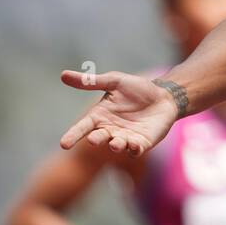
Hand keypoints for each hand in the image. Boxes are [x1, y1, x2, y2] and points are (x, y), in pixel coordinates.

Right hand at [58, 70, 179, 155]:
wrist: (163, 96)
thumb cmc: (136, 89)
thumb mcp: (114, 81)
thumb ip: (90, 82)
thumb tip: (62, 75)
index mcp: (100, 116)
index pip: (83, 127)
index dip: (73, 135)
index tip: (63, 144)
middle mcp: (110, 130)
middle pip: (99, 138)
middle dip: (96, 140)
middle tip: (94, 139)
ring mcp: (125, 138)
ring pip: (117, 146)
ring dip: (116, 145)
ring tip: (116, 143)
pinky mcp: (141, 144)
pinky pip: (136, 150)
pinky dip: (134, 149)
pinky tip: (134, 145)